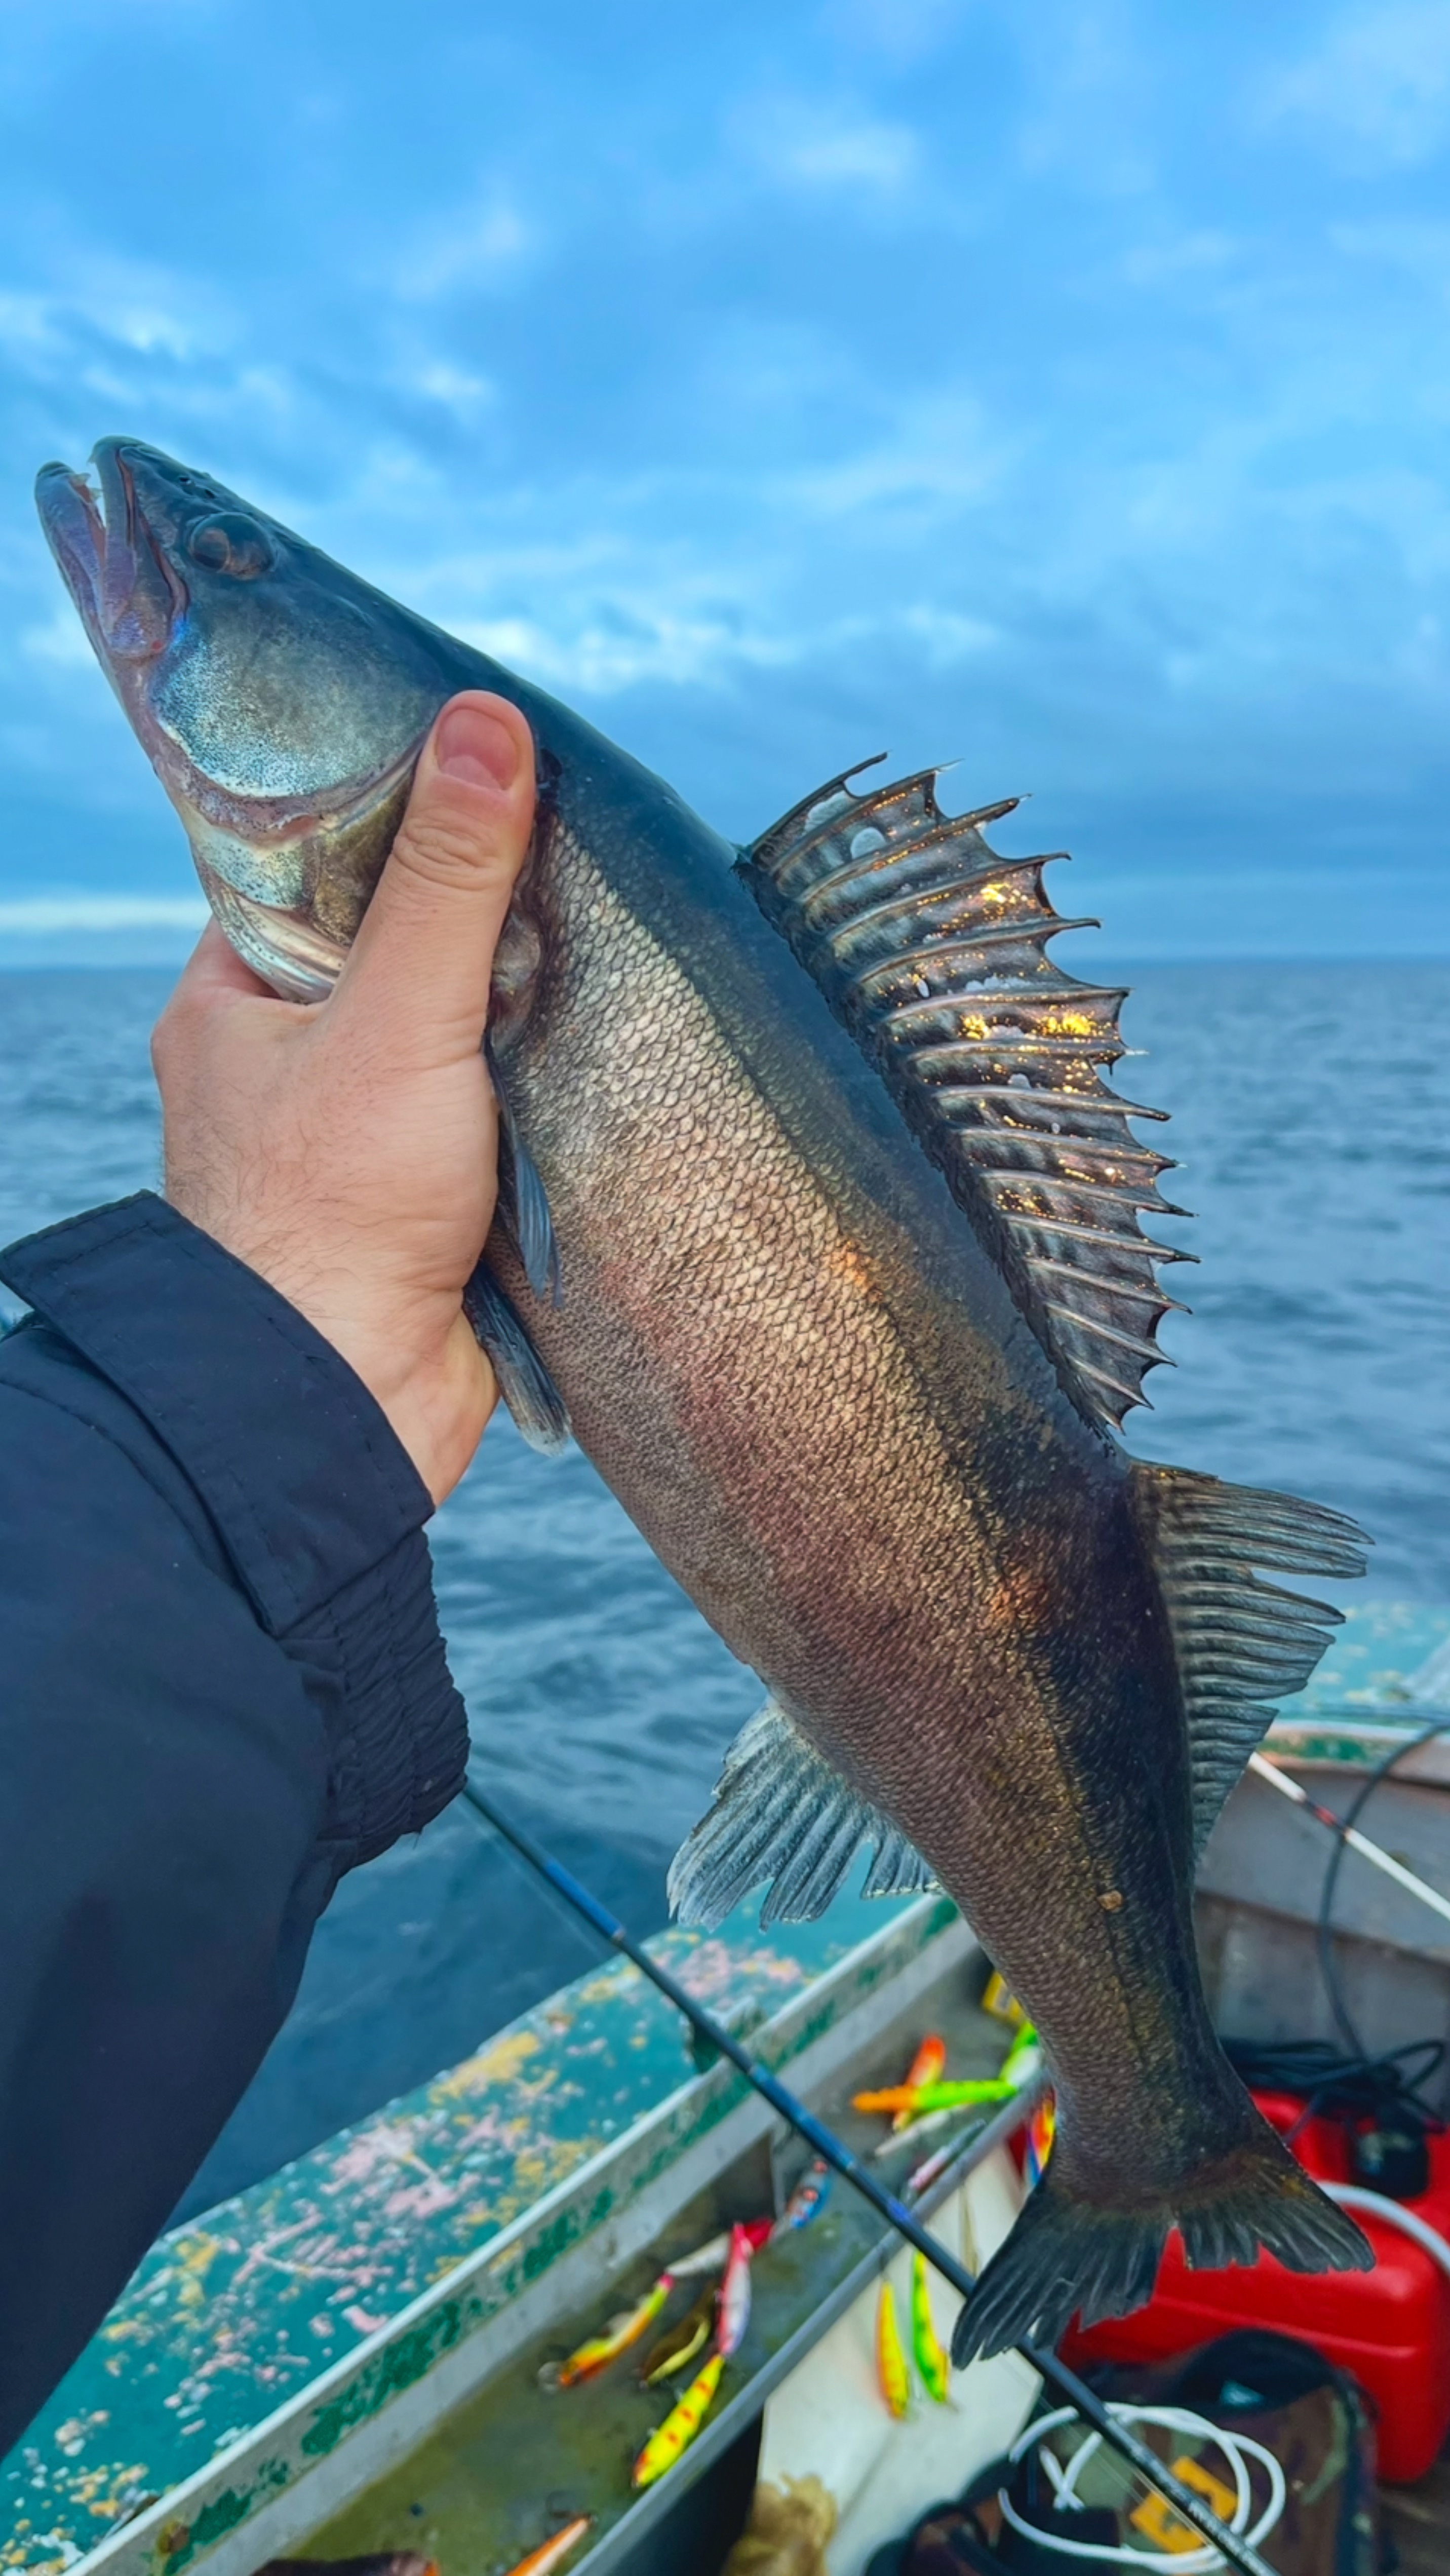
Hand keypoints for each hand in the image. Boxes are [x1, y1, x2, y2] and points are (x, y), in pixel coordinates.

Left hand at [152, 692, 536, 1503]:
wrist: (348, 1407)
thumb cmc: (334, 1217)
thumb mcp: (395, 1019)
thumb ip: (448, 881)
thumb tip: (486, 725)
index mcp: (234, 1001)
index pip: (308, 863)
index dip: (393, 806)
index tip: (478, 758)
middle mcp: (286, 1058)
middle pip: (392, 940)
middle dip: (480, 904)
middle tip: (570, 838)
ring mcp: (358, 1128)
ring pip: (449, 1024)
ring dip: (520, 996)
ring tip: (604, 929)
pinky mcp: (425, 1192)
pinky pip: (489, 1103)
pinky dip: (540, 1076)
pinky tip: (602, 1037)